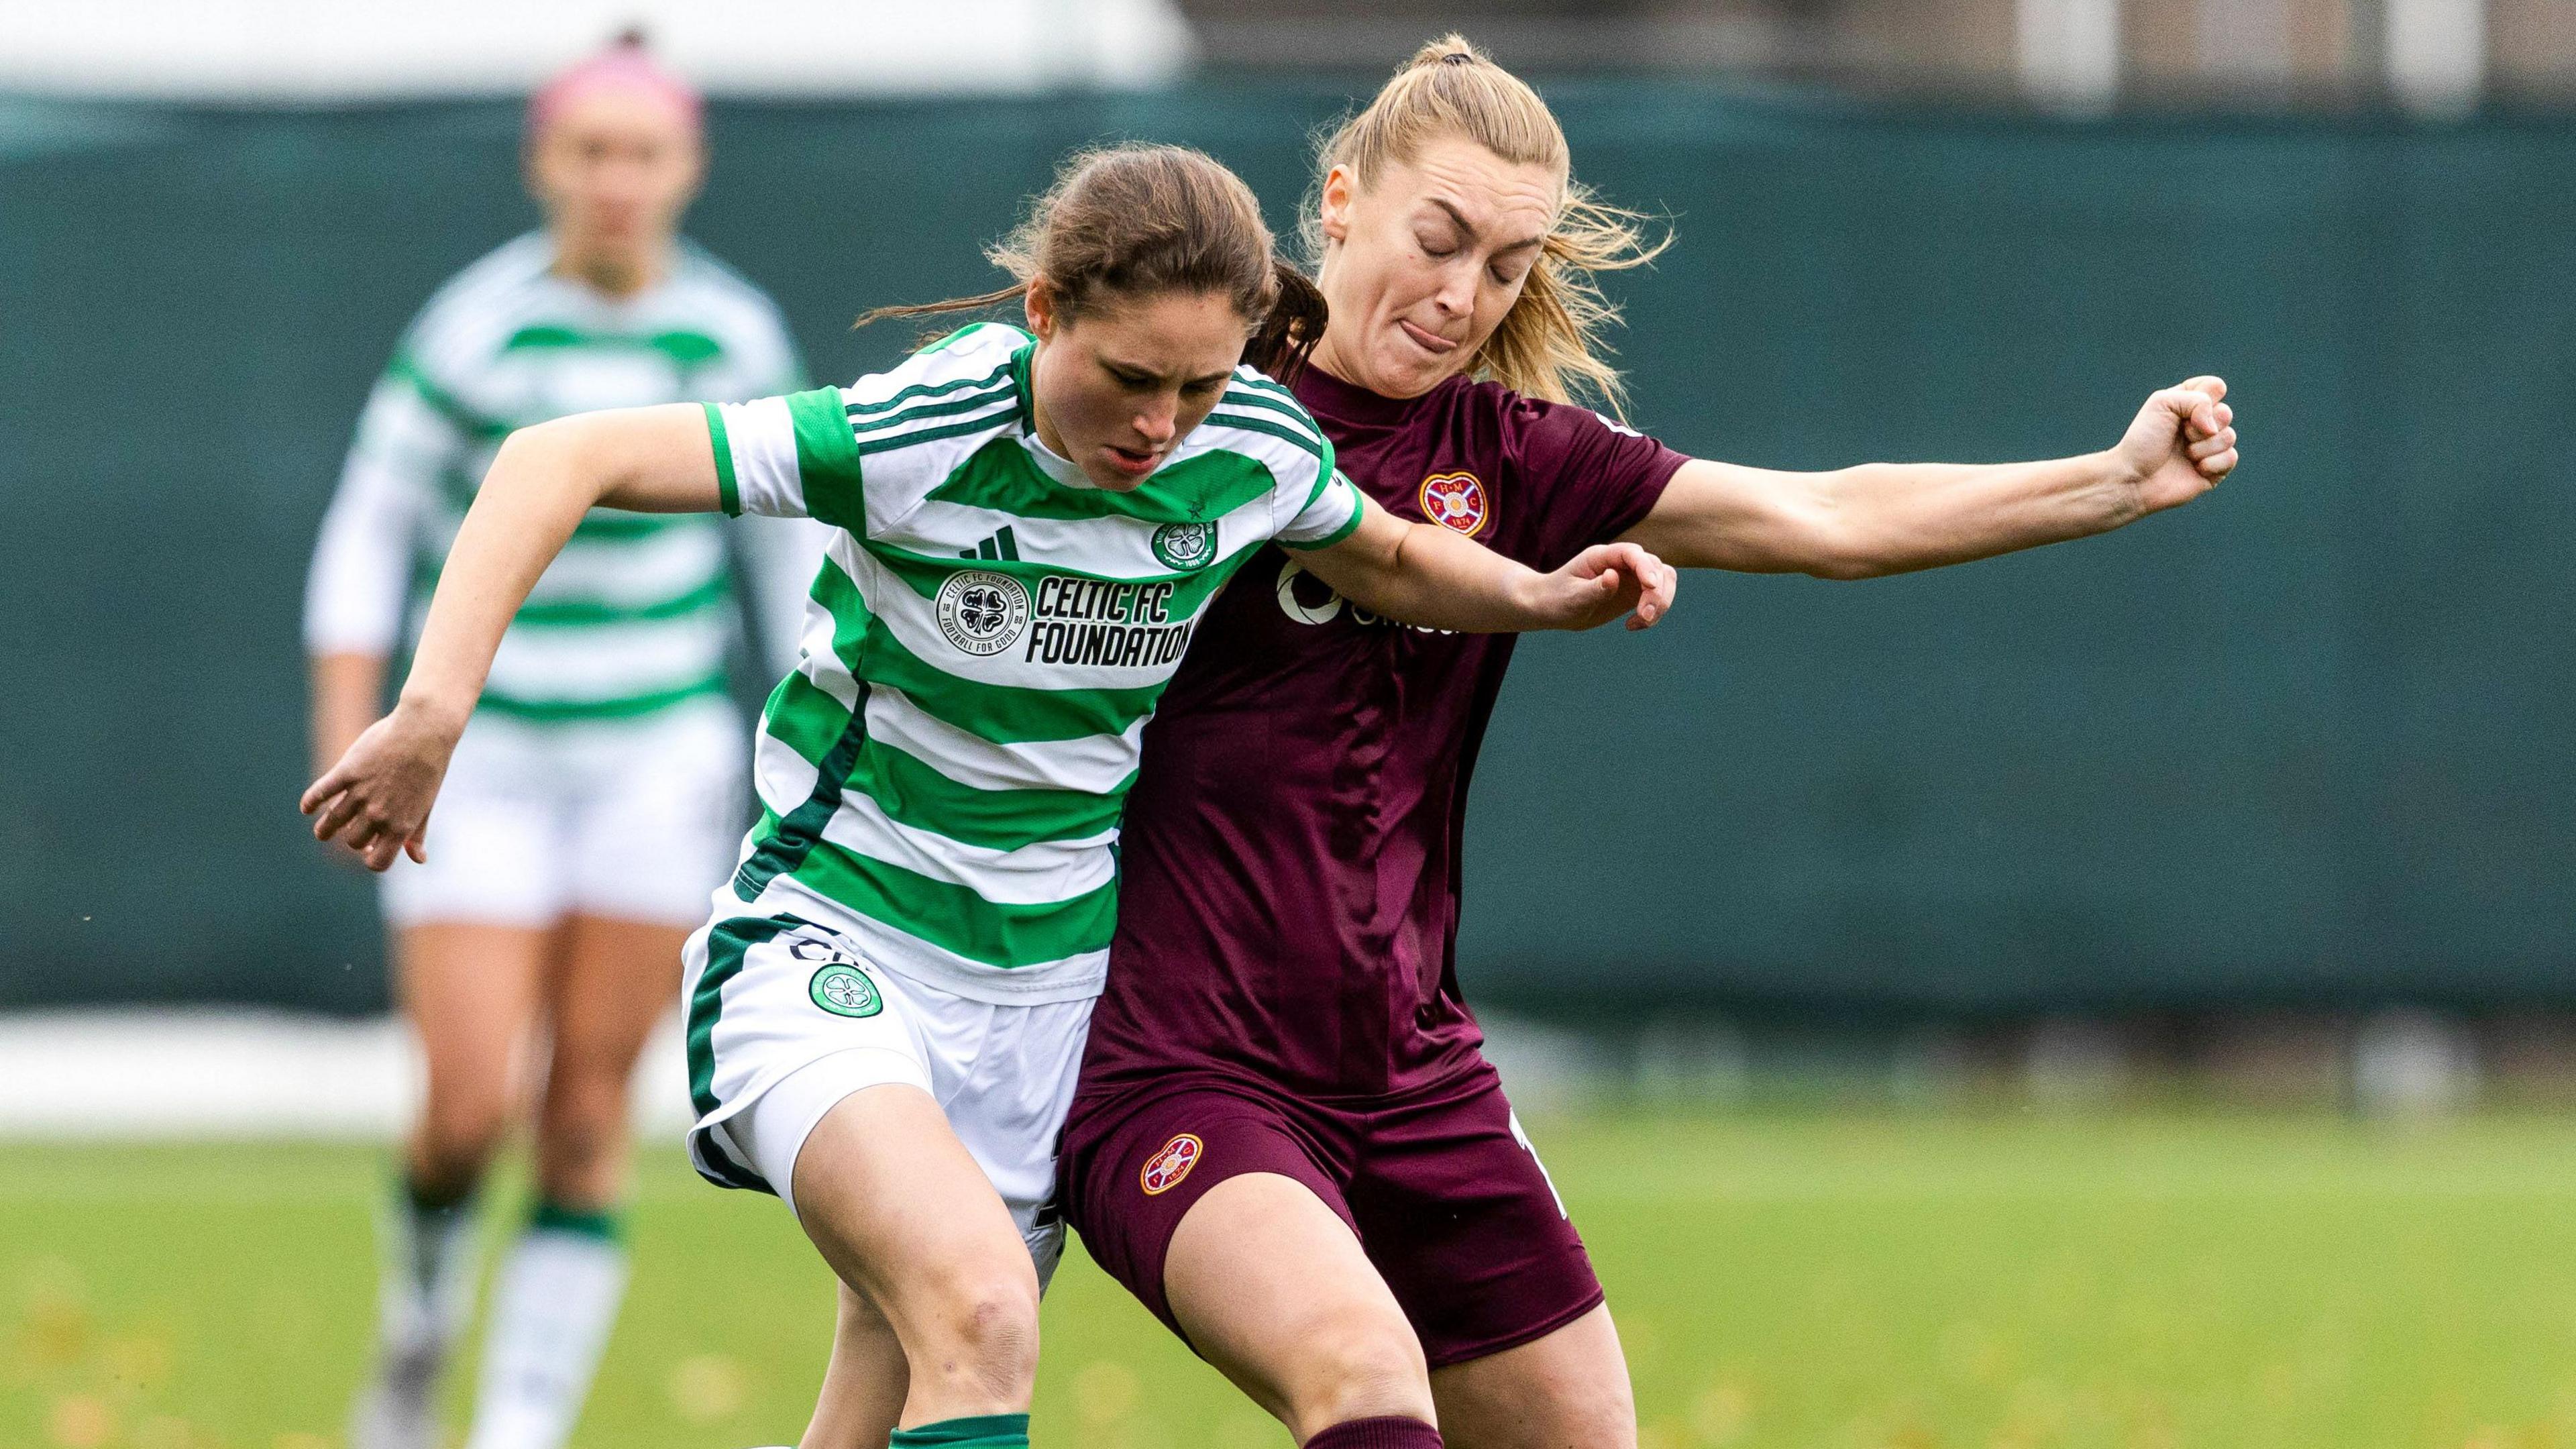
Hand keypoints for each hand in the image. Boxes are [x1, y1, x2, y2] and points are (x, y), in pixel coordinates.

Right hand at [299, 698, 464, 871]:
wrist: (424, 731)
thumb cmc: (428, 770)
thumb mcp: (426, 805)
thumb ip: (417, 834)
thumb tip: (418, 859)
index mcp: (400, 826)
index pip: (377, 862)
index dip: (372, 859)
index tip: (370, 851)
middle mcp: (378, 814)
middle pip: (353, 841)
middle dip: (353, 838)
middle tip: (354, 828)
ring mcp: (361, 793)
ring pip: (331, 823)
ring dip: (324, 829)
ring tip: (323, 828)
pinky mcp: (346, 772)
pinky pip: (319, 793)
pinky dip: (310, 802)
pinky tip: (308, 807)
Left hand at [1526, 541, 1677, 631]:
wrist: (1552, 607)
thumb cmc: (1557, 599)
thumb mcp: (1571, 598)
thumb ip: (1593, 588)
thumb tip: (1613, 576)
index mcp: (1602, 556)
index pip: (1631, 553)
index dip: (1645, 567)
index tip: (1650, 586)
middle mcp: (1620, 562)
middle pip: (1655, 566)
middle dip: (1657, 591)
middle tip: (1645, 616)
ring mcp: (1630, 576)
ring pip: (1664, 579)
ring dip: (1662, 601)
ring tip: (1643, 621)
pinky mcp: (1635, 593)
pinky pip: (1658, 597)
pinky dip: (1655, 612)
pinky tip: (1633, 625)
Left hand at [2114, 375, 2237, 513]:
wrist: (2134, 477)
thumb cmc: (2143, 439)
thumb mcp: (2163, 403)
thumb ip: (2197, 399)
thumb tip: (2215, 426)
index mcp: (2189, 403)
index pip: (2216, 387)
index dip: (2203, 398)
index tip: (2179, 410)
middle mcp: (2202, 424)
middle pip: (2226, 413)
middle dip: (2201, 425)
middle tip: (2181, 435)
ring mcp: (2209, 447)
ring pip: (2229, 436)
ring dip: (2203, 446)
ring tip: (2184, 454)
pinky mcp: (2215, 470)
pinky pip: (2231, 458)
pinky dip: (2212, 463)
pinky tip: (2195, 468)